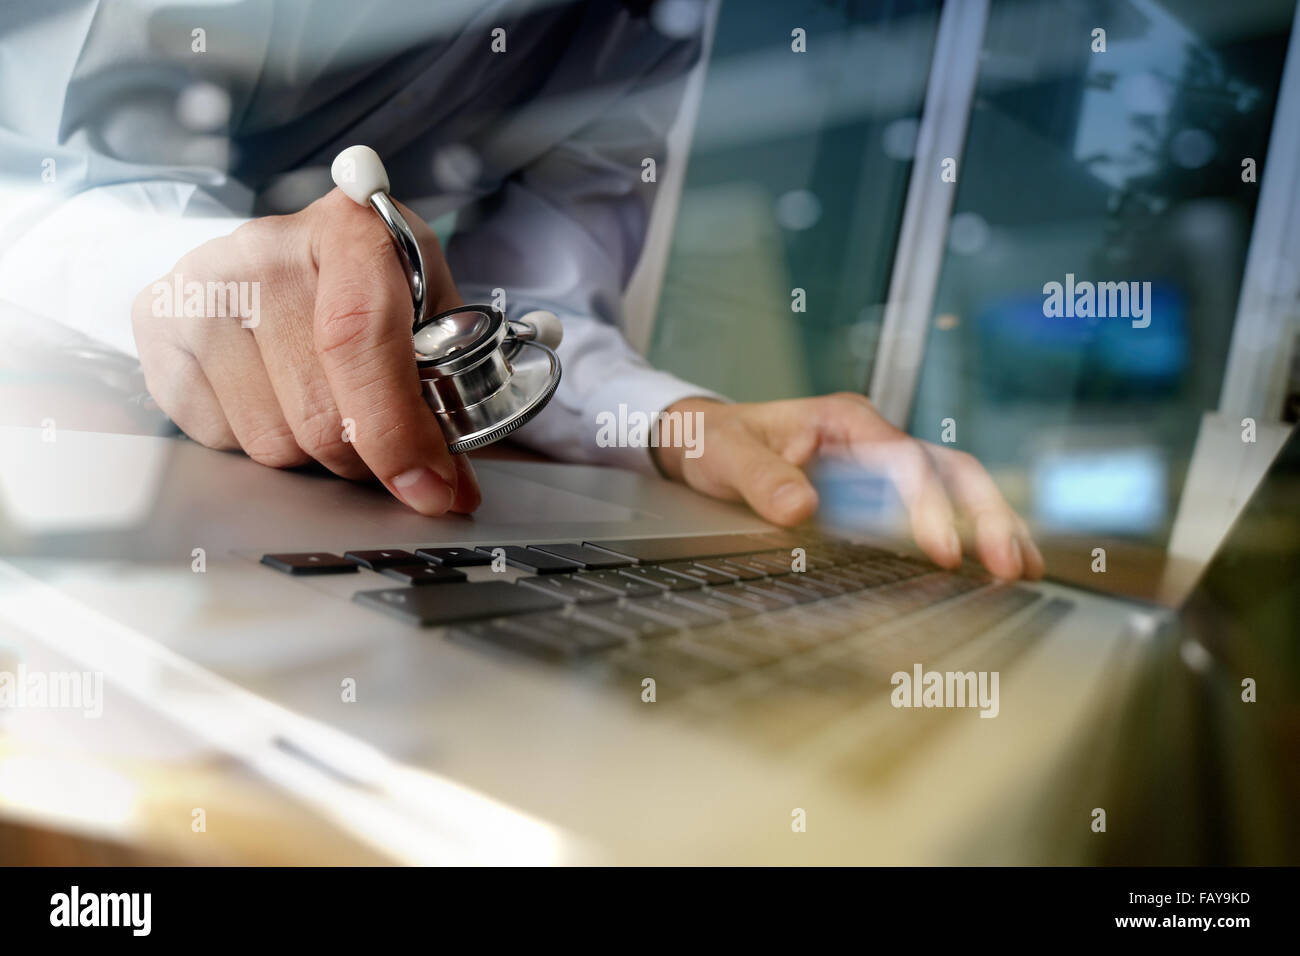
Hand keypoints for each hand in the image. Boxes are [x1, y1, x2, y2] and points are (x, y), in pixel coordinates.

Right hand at [131, 189, 479, 515]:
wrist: (285, 249)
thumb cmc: (367, 282)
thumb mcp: (426, 306)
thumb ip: (447, 390)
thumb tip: (450, 489)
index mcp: (349, 230)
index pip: (359, 339)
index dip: (396, 430)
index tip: (429, 486)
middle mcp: (263, 249)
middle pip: (317, 412)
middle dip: (366, 458)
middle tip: (383, 450)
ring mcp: (199, 285)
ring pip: (270, 441)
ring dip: (311, 453)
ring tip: (325, 408)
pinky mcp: (156, 323)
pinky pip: (217, 438)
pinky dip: (258, 440)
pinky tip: (275, 396)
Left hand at [651, 394, 1043, 579]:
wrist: (705, 440)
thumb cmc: (717, 440)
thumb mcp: (726, 456)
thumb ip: (761, 480)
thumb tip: (802, 509)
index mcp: (847, 420)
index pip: (905, 460)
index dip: (927, 506)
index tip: (939, 551)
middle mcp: (875, 437)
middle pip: (950, 468)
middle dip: (986, 515)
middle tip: (1007, 564)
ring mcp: (883, 463)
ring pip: (956, 486)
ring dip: (991, 525)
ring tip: (1022, 569)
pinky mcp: (881, 491)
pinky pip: (937, 507)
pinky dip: (968, 534)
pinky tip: (988, 567)